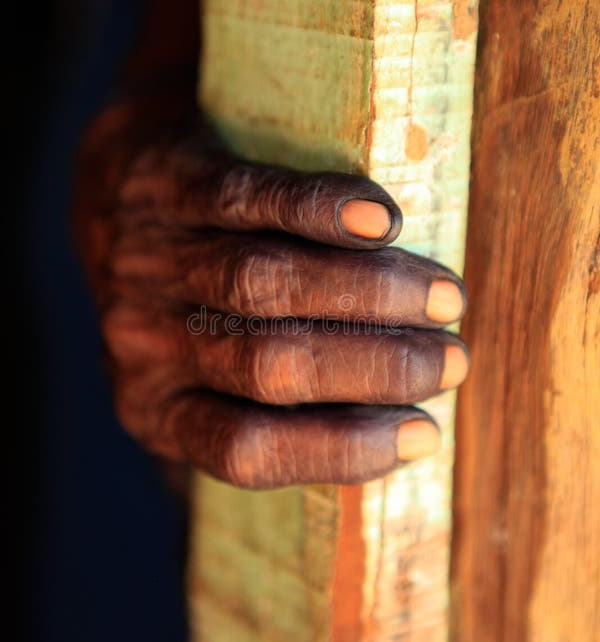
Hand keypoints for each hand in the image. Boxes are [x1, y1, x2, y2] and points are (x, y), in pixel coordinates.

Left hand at [75, 103, 468, 488]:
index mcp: (154, 410)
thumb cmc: (181, 306)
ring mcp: (148, 258)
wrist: (110, 192)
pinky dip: (320, 209)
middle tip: (452, 360)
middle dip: (376, 367)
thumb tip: (376, 459)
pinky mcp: (165, 182)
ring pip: (266, 282)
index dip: (341, 448)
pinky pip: (247, 198)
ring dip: (369, 293)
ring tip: (444, 297)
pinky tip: (380, 220)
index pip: (248, 450)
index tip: (423, 434)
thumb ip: (260, 426)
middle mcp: (142, 340)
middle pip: (269, 364)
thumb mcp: (192, 385)